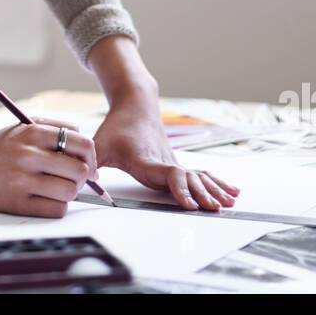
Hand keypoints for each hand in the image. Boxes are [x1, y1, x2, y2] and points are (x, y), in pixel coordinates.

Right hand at [0, 115, 99, 217]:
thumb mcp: (23, 126)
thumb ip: (55, 128)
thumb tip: (87, 146)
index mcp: (33, 133)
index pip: (81, 143)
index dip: (91, 156)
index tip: (89, 163)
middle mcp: (29, 156)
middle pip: (80, 170)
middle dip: (83, 176)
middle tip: (74, 178)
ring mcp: (23, 181)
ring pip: (70, 191)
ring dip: (70, 192)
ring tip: (58, 188)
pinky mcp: (18, 203)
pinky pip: (56, 210)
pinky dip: (58, 206)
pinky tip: (48, 199)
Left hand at [92, 101, 240, 210]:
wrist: (135, 105)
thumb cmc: (116, 126)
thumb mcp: (99, 143)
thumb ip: (92, 161)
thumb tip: (84, 180)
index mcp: (147, 159)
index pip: (169, 175)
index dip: (180, 190)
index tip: (190, 204)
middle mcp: (164, 161)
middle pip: (189, 179)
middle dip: (203, 194)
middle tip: (215, 209)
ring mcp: (173, 162)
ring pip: (198, 176)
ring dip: (214, 189)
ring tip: (229, 202)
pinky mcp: (176, 163)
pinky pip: (200, 174)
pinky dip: (217, 182)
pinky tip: (231, 192)